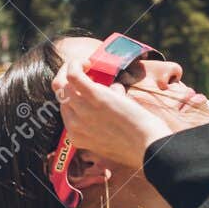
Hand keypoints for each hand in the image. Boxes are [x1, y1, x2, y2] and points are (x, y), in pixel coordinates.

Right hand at [52, 61, 183, 168]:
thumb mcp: (113, 132)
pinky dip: (75, 64)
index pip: (66, 110)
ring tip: (86, 64)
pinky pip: (73, 75)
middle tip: (85, 71)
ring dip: (71, 69)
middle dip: (69, 80)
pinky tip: (87, 62)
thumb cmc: (138, 141)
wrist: (148, 145)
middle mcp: (73, 125)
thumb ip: (108, 114)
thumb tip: (114, 89)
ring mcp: (81, 110)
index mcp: (76, 136)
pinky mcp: (93, 96)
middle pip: (61, 96)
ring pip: (60, 84)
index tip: (87, 86)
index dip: (74, 95)